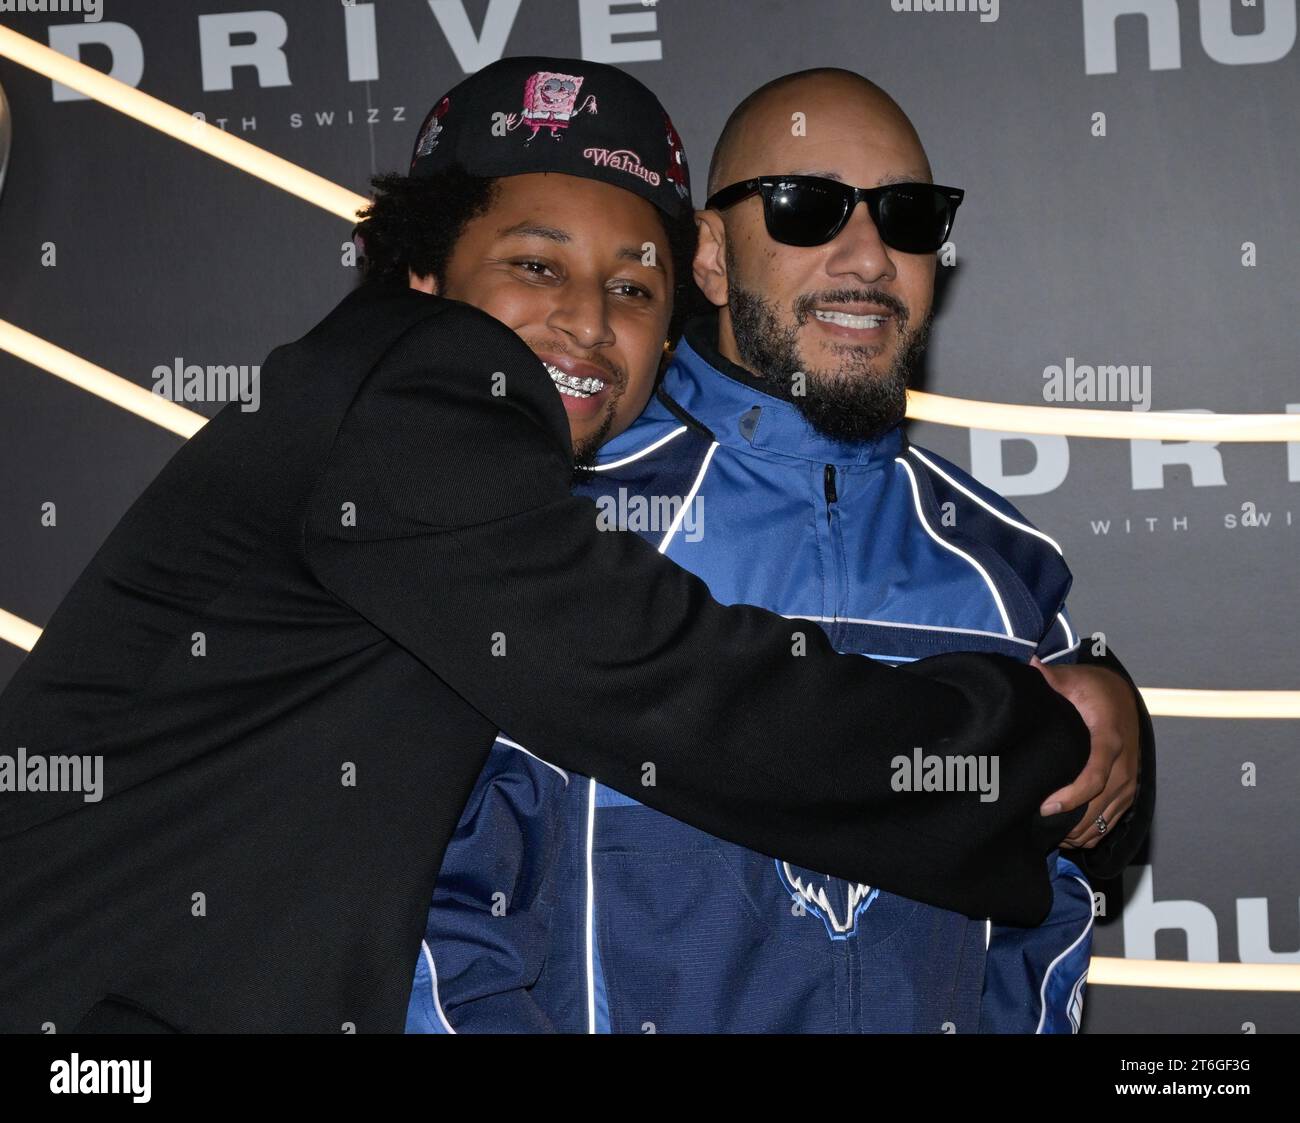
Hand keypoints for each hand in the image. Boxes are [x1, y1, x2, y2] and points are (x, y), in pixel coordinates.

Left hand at [1031, 657, 1140, 849]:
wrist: (1122, 695)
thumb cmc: (1094, 689)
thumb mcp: (1075, 679)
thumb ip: (1052, 677)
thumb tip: (1031, 665)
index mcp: (1110, 738)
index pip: (1095, 775)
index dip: (1072, 796)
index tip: (1046, 807)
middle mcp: (1125, 763)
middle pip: (1101, 804)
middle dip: (1073, 823)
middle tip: (1042, 831)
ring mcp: (1130, 778)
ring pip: (1109, 816)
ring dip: (1083, 831)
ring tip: (1052, 838)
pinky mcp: (1130, 787)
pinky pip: (1116, 817)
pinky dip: (1096, 831)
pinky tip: (1072, 838)